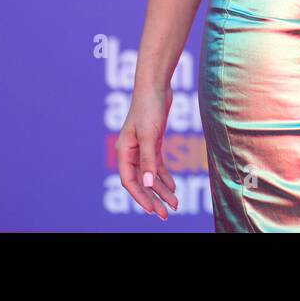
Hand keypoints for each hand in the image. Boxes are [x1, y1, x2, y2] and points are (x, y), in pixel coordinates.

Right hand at [116, 85, 178, 220]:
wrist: (155, 86)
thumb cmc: (149, 108)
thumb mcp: (149, 135)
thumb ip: (148, 161)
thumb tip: (147, 184)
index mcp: (124, 151)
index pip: (130, 181)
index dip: (141, 197)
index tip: (154, 210)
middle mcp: (131, 152)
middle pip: (141, 182)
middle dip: (153, 199)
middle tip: (166, 214)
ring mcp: (142, 147)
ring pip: (150, 175)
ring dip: (162, 190)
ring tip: (175, 204)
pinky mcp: (153, 142)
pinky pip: (157, 165)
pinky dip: (164, 176)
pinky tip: (173, 187)